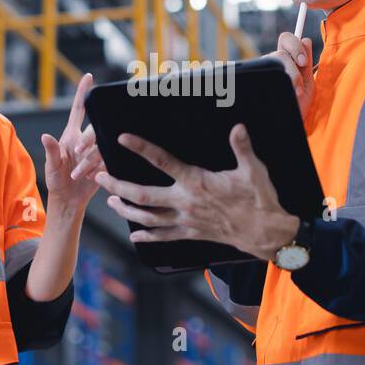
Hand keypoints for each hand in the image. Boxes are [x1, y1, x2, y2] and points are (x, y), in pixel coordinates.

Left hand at [41, 72, 103, 212]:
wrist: (69, 200)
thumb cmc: (56, 181)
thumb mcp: (51, 166)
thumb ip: (50, 151)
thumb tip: (45, 136)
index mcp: (71, 135)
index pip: (79, 110)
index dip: (83, 93)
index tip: (89, 77)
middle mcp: (85, 140)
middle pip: (94, 129)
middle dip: (88, 141)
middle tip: (77, 154)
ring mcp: (96, 151)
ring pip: (101, 147)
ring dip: (89, 162)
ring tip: (77, 175)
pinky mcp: (104, 163)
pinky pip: (108, 160)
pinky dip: (98, 169)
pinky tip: (91, 177)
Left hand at [95, 124, 298, 260]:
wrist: (266, 233)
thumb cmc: (260, 200)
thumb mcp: (253, 170)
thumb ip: (242, 148)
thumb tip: (238, 127)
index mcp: (196, 182)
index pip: (162, 161)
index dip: (141, 148)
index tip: (123, 138)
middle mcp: (185, 202)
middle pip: (143, 195)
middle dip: (118, 186)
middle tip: (99, 177)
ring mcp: (186, 221)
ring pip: (147, 217)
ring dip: (126, 210)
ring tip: (110, 201)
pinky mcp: (191, 234)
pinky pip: (163, 236)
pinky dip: (147, 236)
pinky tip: (134, 235)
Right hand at [267, 31, 313, 118]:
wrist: (290, 125)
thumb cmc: (299, 107)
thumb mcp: (307, 83)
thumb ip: (306, 63)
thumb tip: (306, 40)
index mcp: (286, 60)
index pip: (286, 39)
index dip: (295, 45)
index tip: (303, 61)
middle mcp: (273, 63)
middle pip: (281, 46)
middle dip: (294, 59)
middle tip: (300, 77)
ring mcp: (263, 71)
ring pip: (275, 57)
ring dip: (291, 75)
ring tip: (295, 92)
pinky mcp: (255, 80)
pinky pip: (263, 70)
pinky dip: (280, 81)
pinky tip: (285, 93)